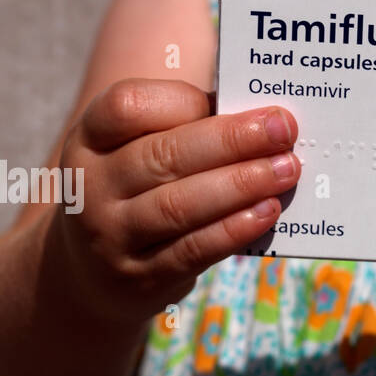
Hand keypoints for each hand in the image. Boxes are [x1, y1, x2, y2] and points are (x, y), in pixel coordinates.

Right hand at [51, 78, 299, 325]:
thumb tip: (258, 117)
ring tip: (286, 169)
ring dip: (242, 184)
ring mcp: (112, 236)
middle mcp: (91, 187)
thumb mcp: (130, 152)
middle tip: (282, 129)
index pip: (126, 107)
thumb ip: (180, 130)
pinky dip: (235, 228)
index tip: (228, 99)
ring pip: (181, 206)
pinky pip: (195, 249)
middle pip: (164, 156)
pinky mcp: (142, 276)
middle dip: (232, 140)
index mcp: (89, 140)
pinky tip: (268, 211)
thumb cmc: (132, 193)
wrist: (90, 274)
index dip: (180, 100)